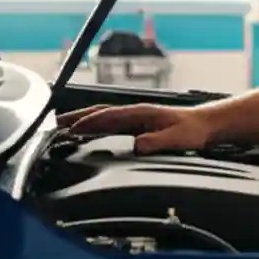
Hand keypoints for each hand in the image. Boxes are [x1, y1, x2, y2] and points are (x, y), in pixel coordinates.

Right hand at [56, 104, 214, 152]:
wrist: (207, 125)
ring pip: (101, 118)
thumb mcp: (178, 138)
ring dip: (80, 121)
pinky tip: (85, 136)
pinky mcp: (136, 126)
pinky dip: (92, 127)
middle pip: (98, 113)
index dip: (88, 123)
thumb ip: (158, 141)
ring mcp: (134, 118)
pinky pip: (108, 125)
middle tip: (51, 126)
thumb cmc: (194, 130)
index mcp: (140, 113)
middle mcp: (134, 113)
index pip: (107, 116)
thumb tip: (137, 146)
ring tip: (59, 129)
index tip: (69, 130)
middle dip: (74, 118)